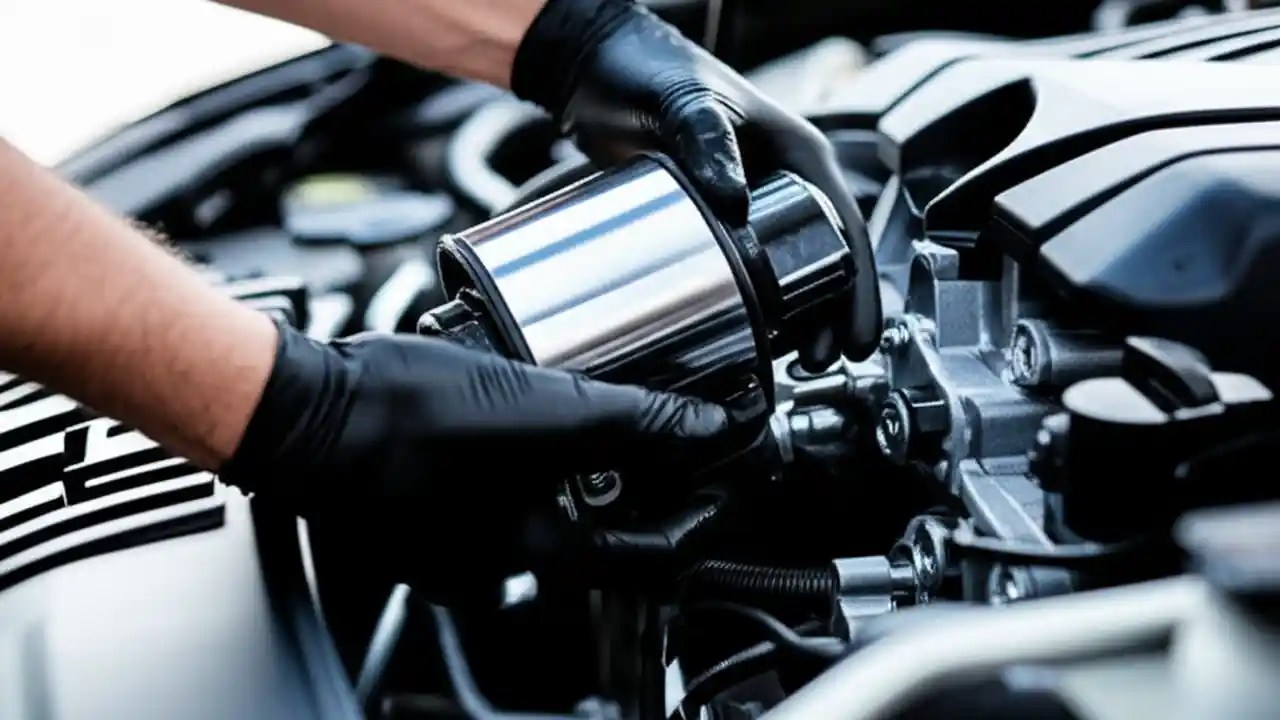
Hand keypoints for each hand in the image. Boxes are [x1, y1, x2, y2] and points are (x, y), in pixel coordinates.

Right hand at [218, 322, 734, 513]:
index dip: (707, 511)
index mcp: (534, 553)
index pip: (654, 554)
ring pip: (564, 497)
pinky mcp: (442, 494)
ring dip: (601, 452)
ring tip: (626, 399)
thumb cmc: (399, 422)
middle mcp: (503, 556)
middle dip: (656, 473)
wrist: (304, 409)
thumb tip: (709, 429)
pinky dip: (548, 444)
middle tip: (688, 427)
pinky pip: (518, 477)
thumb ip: (633, 423)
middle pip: (612, 523)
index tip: (735, 471)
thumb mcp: (541, 413)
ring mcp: (468, 530)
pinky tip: (549, 395)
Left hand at [511, 0, 880, 357]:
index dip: (856, 288)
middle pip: (824, 263)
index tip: (855, 336)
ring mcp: (749, 205)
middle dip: (828, 317)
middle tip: (815, 361)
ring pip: (789, 273)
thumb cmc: (647, 68)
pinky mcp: (714, 221)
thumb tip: (733, 198)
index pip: (845, 229)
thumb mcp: (684, 101)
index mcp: (796, 154)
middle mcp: (782, 183)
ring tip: (785, 361)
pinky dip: (756, 306)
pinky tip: (746, 335)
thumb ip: (706, 139)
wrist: (594, 70)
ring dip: (794, 319)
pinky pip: (747, 271)